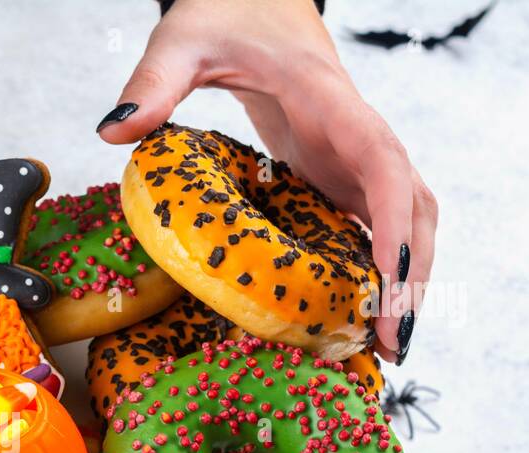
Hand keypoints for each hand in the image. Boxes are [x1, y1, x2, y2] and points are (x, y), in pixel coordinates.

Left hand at [98, 0, 436, 363]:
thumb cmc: (227, 9)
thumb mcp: (184, 37)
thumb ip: (155, 80)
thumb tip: (115, 130)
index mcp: (330, 101)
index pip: (380, 162)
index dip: (392, 220)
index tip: (391, 274)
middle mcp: (354, 132)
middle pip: (411, 204)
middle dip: (413, 270)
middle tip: (392, 339)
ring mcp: (348, 154)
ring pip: (402, 216)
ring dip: (406, 275)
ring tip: (387, 343)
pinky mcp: (333, 169)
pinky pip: (369, 221)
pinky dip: (376, 267)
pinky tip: (360, 313)